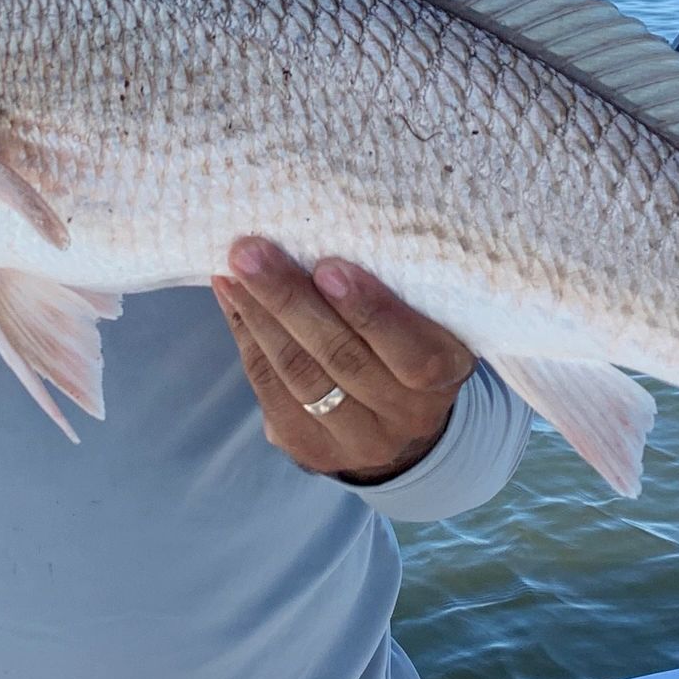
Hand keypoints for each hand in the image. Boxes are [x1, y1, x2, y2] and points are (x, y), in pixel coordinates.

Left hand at [212, 238, 474, 482]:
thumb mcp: (423, 314)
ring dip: (259, 316)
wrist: (397, 421)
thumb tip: (319, 228)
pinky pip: (270, 389)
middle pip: (342, 359)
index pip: (412, 354)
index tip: (328, 267)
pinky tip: (232, 297)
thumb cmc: (407, 338)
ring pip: (299, 375)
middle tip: (251, 252)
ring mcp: (357, 441)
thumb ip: (392, 284)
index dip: (371, 312)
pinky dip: (247, 337)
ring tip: (233, 270)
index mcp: (447, 373)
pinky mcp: (310, 449)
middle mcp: (408, 417)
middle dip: (290, 300)